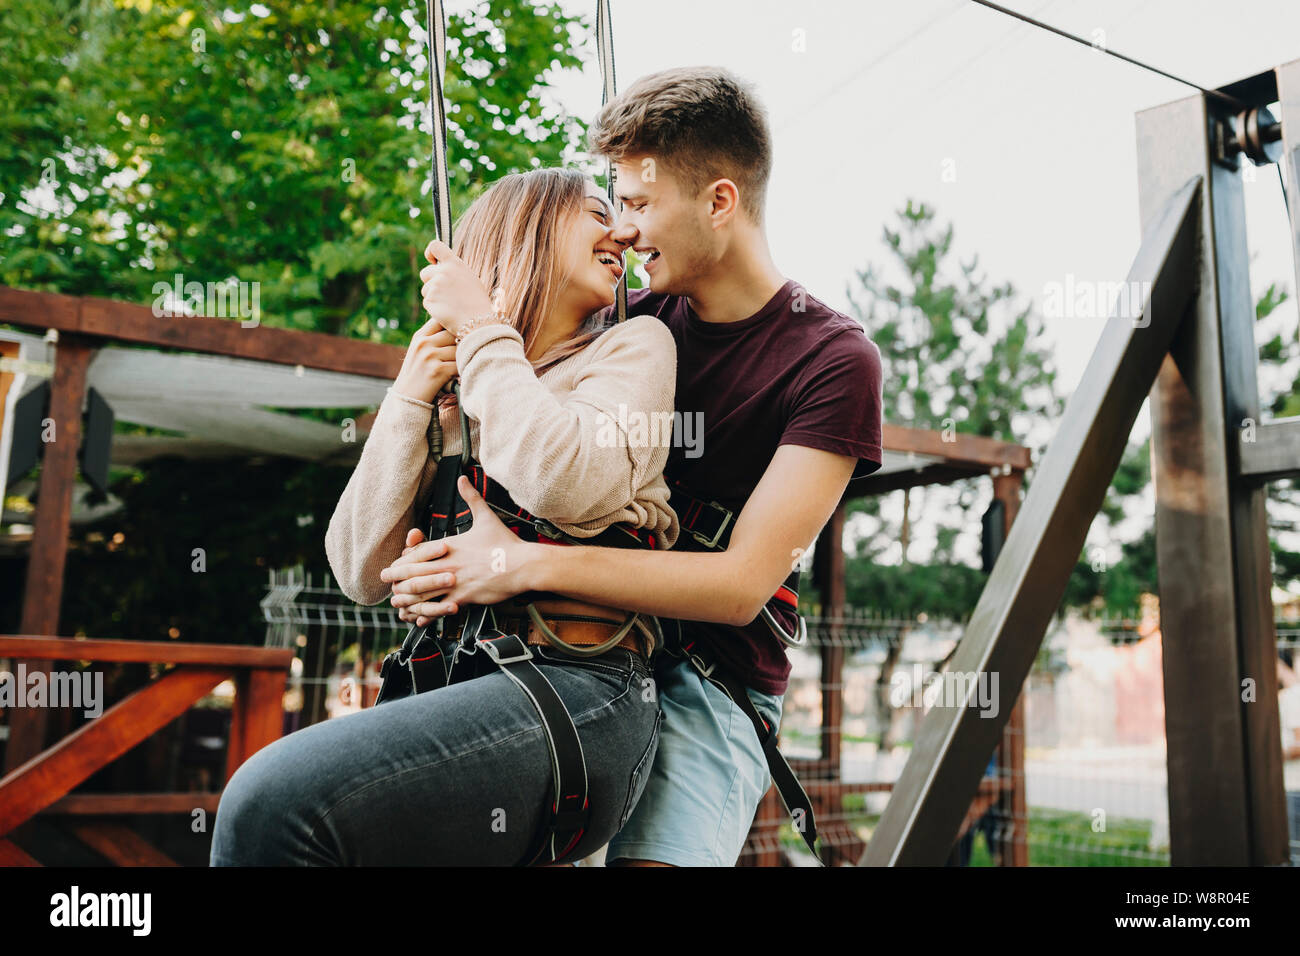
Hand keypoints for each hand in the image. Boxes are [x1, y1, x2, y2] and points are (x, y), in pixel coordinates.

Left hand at [382, 475, 532, 622]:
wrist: (523, 565)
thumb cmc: (506, 544)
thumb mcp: (486, 517)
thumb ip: (471, 497)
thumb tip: (463, 478)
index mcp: (450, 545)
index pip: (418, 552)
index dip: (405, 558)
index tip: (397, 563)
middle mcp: (448, 564)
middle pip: (414, 572)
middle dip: (397, 577)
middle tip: (385, 580)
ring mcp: (455, 582)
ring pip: (423, 592)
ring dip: (407, 597)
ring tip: (397, 602)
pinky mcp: (464, 597)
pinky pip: (440, 607)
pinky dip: (428, 613)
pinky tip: (420, 618)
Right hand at [392, 319, 456, 404]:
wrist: (407, 398)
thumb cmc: (417, 375)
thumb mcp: (419, 351)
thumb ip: (434, 338)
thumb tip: (459, 326)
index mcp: (420, 337)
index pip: (441, 319)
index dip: (455, 324)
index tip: (464, 330)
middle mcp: (424, 343)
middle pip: (454, 333)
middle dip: (463, 342)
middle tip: (469, 350)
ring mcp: (430, 356)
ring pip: (459, 349)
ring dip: (464, 358)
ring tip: (463, 365)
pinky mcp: (438, 370)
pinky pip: (459, 365)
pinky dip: (462, 370)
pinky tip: (459, 375)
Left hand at [420, 239, 495, 337]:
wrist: (479, 322)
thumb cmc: (478, 303)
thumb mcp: (470, 279)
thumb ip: (454, 271)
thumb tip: (439, 268)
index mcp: (455, 264)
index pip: (435, 246)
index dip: (430, 252)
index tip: (431, 260)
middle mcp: (443, 272)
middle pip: (425, 272)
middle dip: (430, 282)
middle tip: (445, 293)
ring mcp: (435, 286)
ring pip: (425, 290)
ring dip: (434, 297)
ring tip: (451, 304)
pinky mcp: (430, 300)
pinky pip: (427, 303)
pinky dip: (435, 308)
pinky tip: (448, 312)